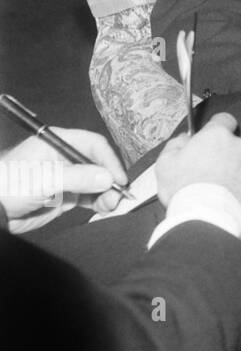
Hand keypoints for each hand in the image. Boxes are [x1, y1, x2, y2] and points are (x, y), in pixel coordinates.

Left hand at [0, 129, 126, 231]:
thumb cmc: (10, 185)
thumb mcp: (44, 179)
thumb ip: (78, 178)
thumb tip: (108, 178)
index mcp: (57, 143)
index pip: (92, 145)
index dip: (109, 160)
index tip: (119, 179)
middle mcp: (64, 158)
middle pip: (98, 163)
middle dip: (110, 179)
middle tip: (117, 196)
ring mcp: (65, 177)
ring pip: (96, 181)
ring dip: (106, 193)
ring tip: (110, 205)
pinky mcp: (64, 196)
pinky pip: (89, 196)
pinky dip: (99, 201)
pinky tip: (104, 208)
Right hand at [155, 113, 240, 228]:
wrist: (206, 218)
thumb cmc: (184, 190)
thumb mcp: (165, 164)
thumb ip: (176, 144)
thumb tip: (184, 139)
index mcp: (217, 136)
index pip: (223, 120)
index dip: (216, 128)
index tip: (211, 139)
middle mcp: (240, 146)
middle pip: (233, 145)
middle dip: (223, 155)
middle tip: (208, 174)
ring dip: (234, 173)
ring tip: (218, 191)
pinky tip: (230, 200)